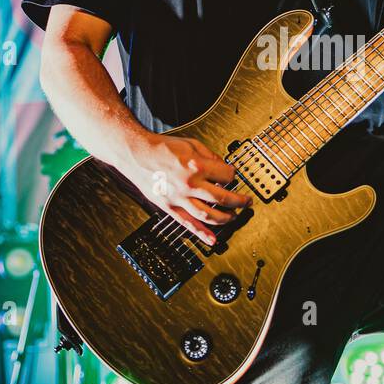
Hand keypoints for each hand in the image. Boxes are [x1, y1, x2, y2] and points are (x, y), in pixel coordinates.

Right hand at [119, 135, 251, 244]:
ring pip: (208, 215)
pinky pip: (187, 224)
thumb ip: (209, 155)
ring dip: (225, 218)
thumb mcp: (191, 143)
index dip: (233, 175)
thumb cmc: (161, 147)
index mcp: (196, 166)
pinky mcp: (169, 207)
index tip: (233, 176)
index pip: (226, 176)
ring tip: (234, 217)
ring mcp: (179, 198)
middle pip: (222, 198)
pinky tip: (212, 240)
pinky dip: (201, 233)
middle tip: (246, 202)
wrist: (136, 154)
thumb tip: (223, 165)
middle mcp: (189, 184)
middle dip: (239, 201)